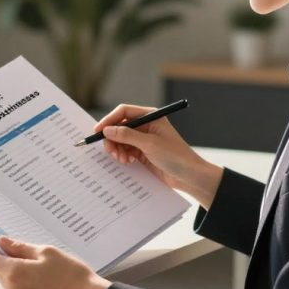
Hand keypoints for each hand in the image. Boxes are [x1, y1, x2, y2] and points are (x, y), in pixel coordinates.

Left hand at [0, 237, 110, 288]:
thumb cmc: (71, 275)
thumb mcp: (46, 252)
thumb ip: (20, 247)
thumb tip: (3, 243)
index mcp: (14, 273)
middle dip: (2, 259)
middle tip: (18, 249)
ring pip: (7, 283)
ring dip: (13, 272)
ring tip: (36, 265)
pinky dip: (22, 284)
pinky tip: (40, 279)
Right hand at [93, 104, 223, 207]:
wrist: (189, 176)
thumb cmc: (175, 156)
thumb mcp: (149, 144)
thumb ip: (126, 135)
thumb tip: (107, 130)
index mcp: (150, 116)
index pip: (124, 112)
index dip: (109, 120)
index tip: (98, 131)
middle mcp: (146, 125)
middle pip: (119, 126)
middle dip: (113, 138)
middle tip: (111, 151)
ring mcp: (143, 139)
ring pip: (120, 140)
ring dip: (117, 149)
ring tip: (122, 159)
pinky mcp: (142, 152)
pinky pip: (125, 150)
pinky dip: (123, 155)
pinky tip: (128, 162)